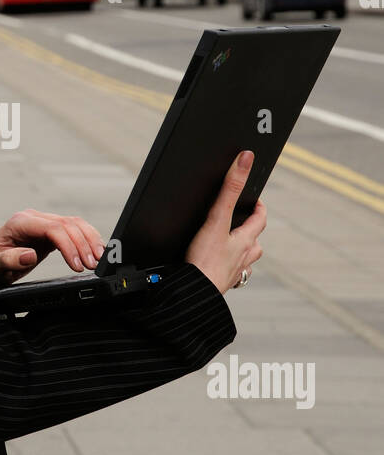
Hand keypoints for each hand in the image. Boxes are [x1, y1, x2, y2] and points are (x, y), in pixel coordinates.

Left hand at [0, 209, 105, 287]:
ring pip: (74, 223)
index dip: (69, 246)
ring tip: (99, 259)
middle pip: (68, 224)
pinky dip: (86, 239)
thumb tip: (29, 255)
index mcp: (20, 223)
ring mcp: (42, 223)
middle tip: (93, 265)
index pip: (53, 228)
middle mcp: (33, 218)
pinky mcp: (49, 231)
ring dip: (89, 240)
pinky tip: (95, 250)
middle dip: (83, 244)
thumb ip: (9, 260)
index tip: (77, 265)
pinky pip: (73, 230)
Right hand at [185, 150, 266, 294]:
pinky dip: (228, 270)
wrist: (193, 295)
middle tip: (244, 220)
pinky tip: (218, 269)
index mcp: (245, 240)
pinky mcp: (220, 285)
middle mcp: (243, 257)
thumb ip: (230, 189)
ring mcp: (233, 273)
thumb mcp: (217, 219)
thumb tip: (246, 159)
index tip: (255, 200)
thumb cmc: (205, 260)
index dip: (258, 208)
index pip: (260, 220)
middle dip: (251, 229)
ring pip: (246, 260)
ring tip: (235, 246)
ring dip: (244, 252)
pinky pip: (230, 276)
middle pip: (255, 241)